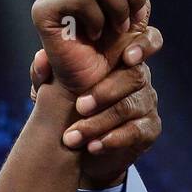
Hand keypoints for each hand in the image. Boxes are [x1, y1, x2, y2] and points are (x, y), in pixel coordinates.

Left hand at [29, 25, 163, 187]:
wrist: (78, 151)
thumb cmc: (67, 107)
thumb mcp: (52, 89)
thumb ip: (46, 73)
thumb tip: (41, 59)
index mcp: (121, 58)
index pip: (148, 39)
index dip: (144, 45)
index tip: (127, 57)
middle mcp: (139, 78)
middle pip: (135, 76)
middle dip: (105, 92)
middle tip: (79, 107)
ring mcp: (147, 103)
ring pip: (129, 107)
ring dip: (100, 122)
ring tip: (74, 136)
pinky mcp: (150, 129)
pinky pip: (136, 131)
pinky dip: (112, 139)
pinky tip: (94, 146)